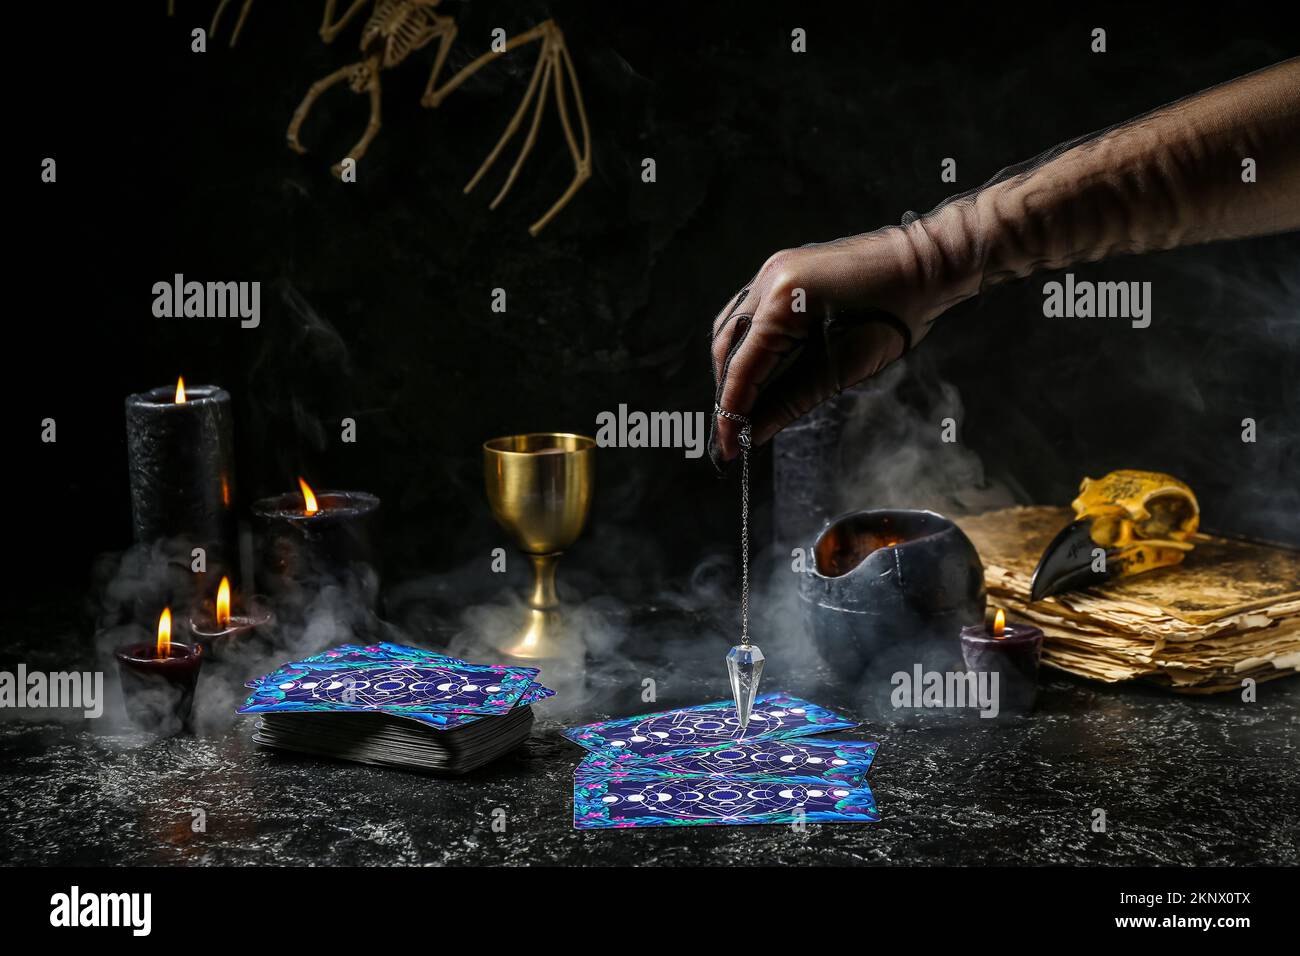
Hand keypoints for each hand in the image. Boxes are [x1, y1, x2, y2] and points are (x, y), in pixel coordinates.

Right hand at [708, 206, 983, 465]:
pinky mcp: (781, 271)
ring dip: (734, 369)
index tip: (728, 450)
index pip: (741, 369)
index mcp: (783, 302)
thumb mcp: (844, 368)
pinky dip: (749, 346)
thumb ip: (792, 401)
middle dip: (728, 393)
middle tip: (736, 433)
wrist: (923, 267)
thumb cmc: (894, 316)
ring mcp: (771, 271)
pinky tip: (761, 368)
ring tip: (746, 404)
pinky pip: (749, 313)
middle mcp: (767, 281)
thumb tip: (754, 434)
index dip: (731, 414)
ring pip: (730, 329)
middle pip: (727, 348)